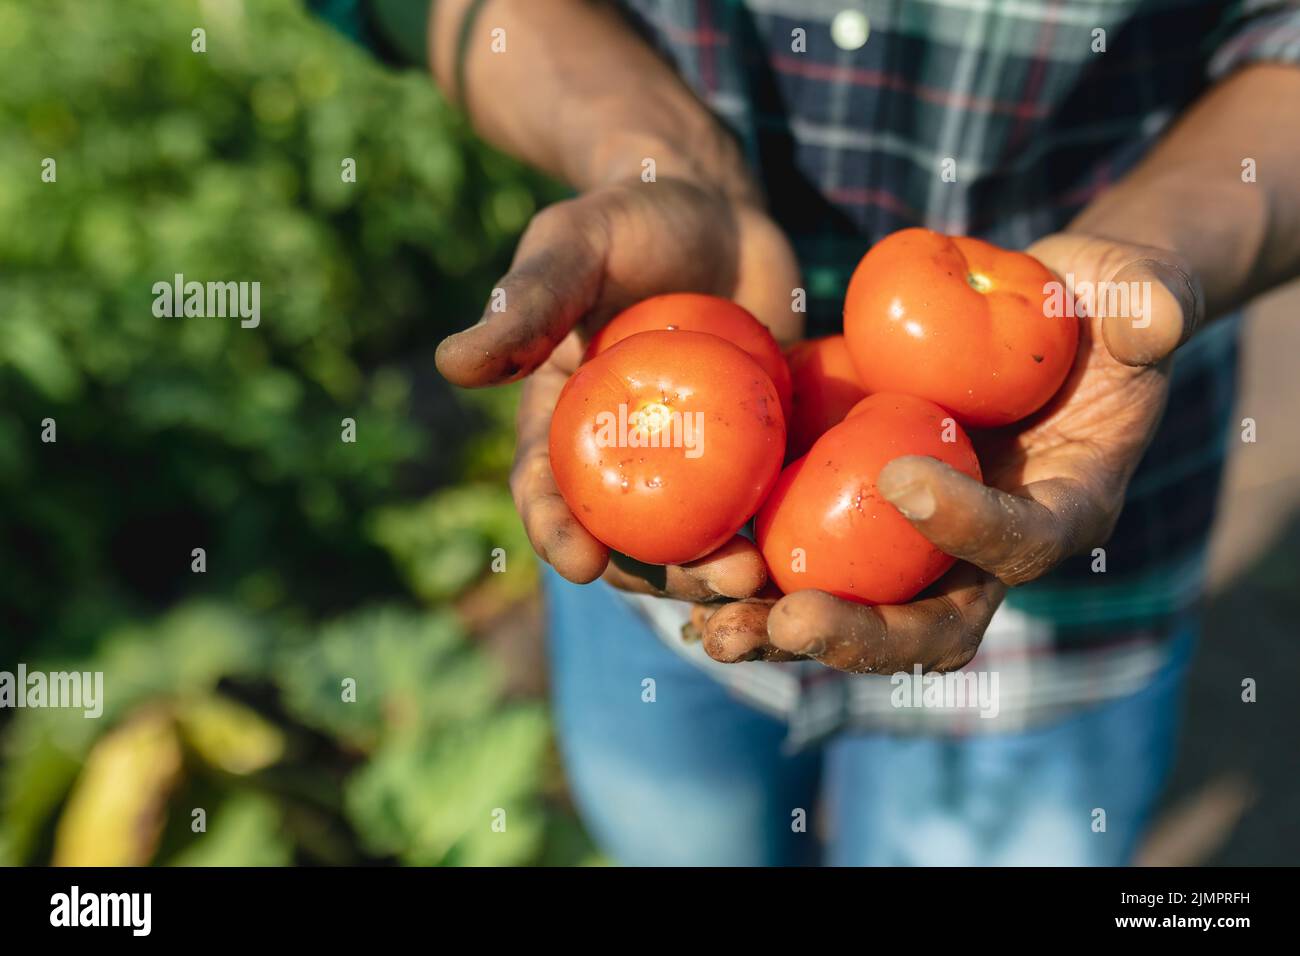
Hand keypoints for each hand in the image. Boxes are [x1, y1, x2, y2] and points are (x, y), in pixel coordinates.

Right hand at [436, 177, 802, 598]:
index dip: (558, 533)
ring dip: (729, 569)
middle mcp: (631, 457)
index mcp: (568, 425)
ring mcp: (700, 460)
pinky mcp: (760, 448)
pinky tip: (813, 546)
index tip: (579, 563)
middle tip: (710, 581)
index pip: (550, 492)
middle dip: (667, 574)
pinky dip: (788, 526)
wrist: (719, 211)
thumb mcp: (573, 248)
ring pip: (707, 535)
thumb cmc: (628, 222)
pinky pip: (772, 495)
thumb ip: (526, 303)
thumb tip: (452, 365)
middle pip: (636, 538)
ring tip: (763, 579)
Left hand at [698, 233, 1203, 670]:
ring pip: (854, 615)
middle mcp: (986, 548)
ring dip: (781, 630)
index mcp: (1061, 510)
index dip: (969, 526)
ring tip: (711, 631)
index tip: (903, 478)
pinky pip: (807, 566)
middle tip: (788, 622)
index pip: (1022, 545)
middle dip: (859, 634)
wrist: (1040, 317)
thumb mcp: (1133, 291)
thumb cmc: (1095, 304)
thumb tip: (1151, 320)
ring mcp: (919, 544)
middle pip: (929, 624)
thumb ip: (1150, 302)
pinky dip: (751, 582)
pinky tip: (686, 578)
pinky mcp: (861, 518)